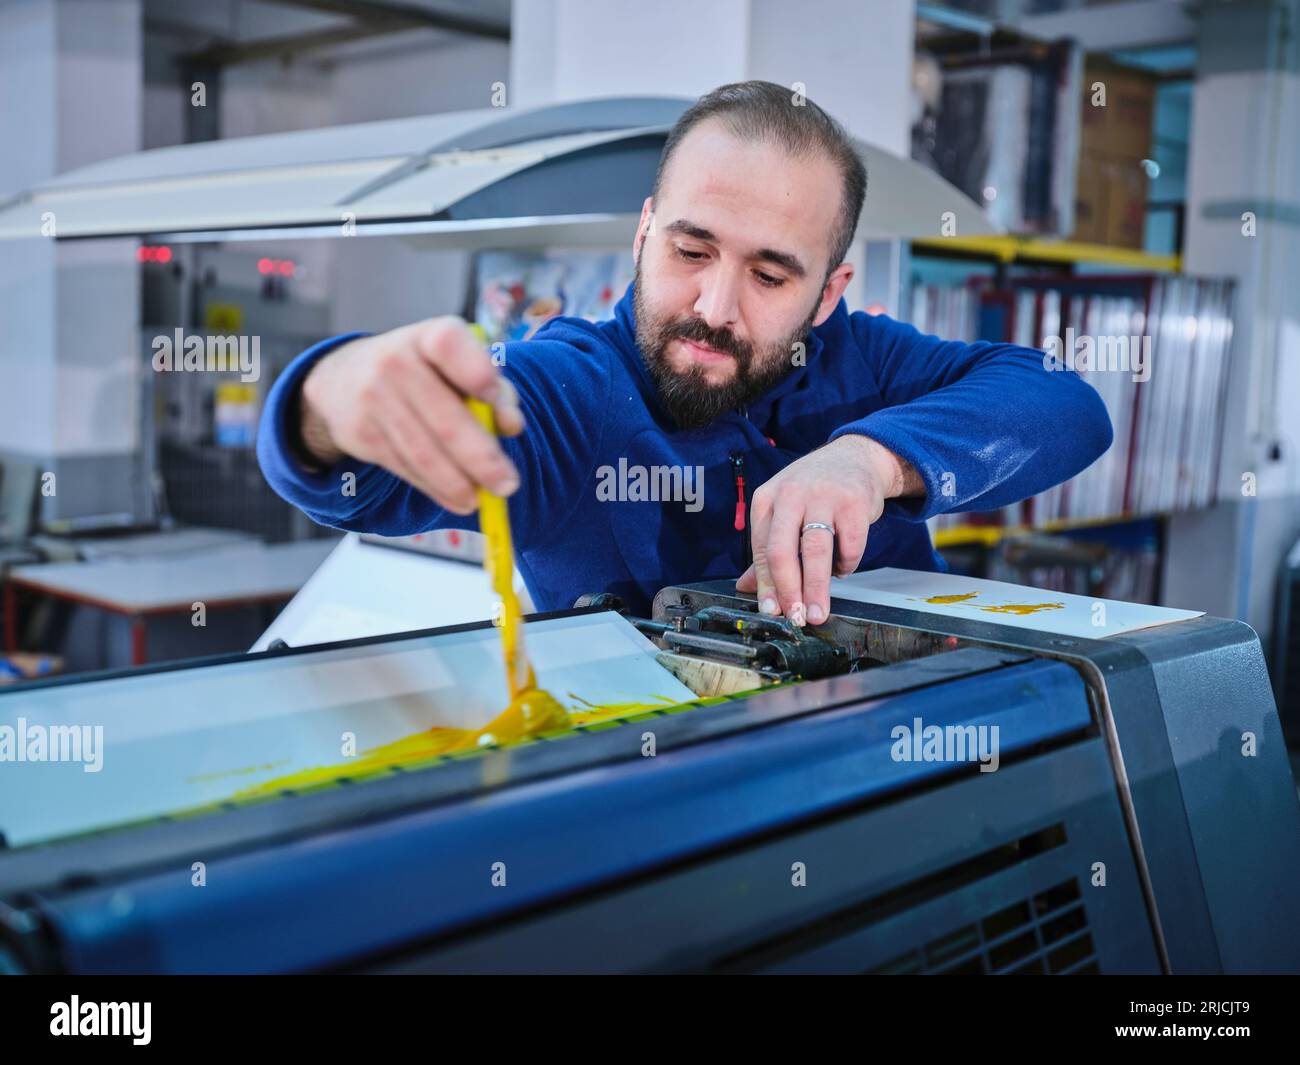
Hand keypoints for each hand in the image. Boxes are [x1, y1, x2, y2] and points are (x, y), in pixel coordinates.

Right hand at [298, 317, 523, 514]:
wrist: (344, 379)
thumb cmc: (425, 372)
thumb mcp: (458, 367)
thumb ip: (495, 391)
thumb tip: (511, 426)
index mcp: (429, 337)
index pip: (450, 345)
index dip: (476, 373)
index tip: (493, 399)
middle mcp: (396, 362)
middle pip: (444, 418)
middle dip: (481, 458)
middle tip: (508, 485)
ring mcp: (373, 399)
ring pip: (424, 453)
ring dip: (458, 483)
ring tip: (483, 499)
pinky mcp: (361, 435)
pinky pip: (406, 468)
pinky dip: (436, 489)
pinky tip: (459, 499)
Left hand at [736, 435, 915, 626]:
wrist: (856, 458)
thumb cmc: (814, 490)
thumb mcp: (783, 511)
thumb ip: (766, 551)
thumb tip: (746, 587)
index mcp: (767, 499)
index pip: (762, 549)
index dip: (766, 585)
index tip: (772, 610)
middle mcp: (791, 495)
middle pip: (783, 551)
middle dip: (788, 590)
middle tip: (796, 616)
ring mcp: (823, 496)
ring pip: (815, 551)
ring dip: (817, 587)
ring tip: (819, 610)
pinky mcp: (854, 502)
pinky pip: (849, 544)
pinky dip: (846, 564)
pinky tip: (842, 569)